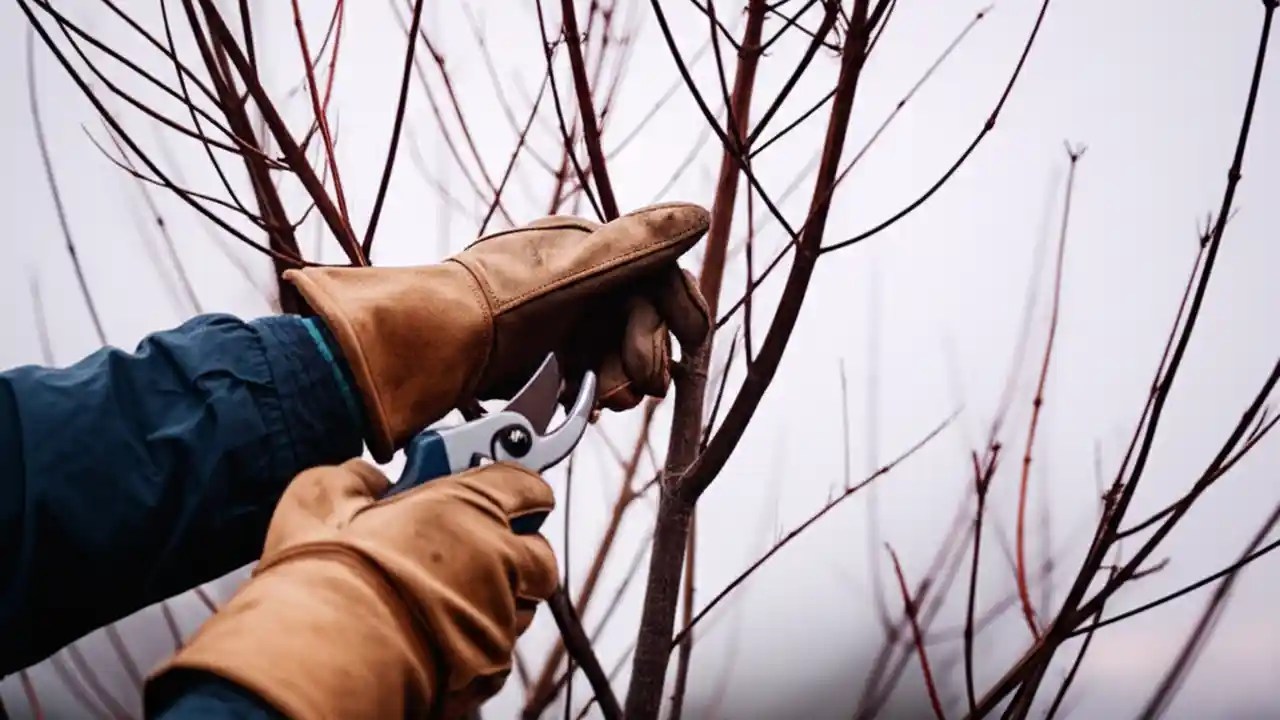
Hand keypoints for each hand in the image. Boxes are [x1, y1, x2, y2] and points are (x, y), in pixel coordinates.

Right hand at [145, 461, 557, 719]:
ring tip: (448, 602)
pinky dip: (476, 645)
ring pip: (522, 607)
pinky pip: (497, 652)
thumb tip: (369, 483)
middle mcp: (497, 559)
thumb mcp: (322, 497)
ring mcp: (498, 616)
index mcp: (468, 506)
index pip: (526, 485)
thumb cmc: (325, 575)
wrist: (326, 656)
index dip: (519, 491)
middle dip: (519, 554)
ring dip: (499, 602)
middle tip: (478, 553)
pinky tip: (437, 641)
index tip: (512, 494)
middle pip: (539, 555)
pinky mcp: (489, 668)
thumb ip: (357, 480)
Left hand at [283, 202, 710, 460]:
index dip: (680, 306)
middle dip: (647, 355)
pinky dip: (593, 395)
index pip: (655, 272)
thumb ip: (641, 244)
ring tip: (610, 401)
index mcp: (587, 248)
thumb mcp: (581, 267)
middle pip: (638, 321)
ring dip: (623, 380)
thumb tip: (701, 215)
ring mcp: (557, 324)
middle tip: (644, 386)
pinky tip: (586, 407)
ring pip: (614, 356)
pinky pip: (584, 379)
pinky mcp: (539, 362)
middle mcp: (575, 283)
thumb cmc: (505, 298)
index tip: (695, 339)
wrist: (432, 343)